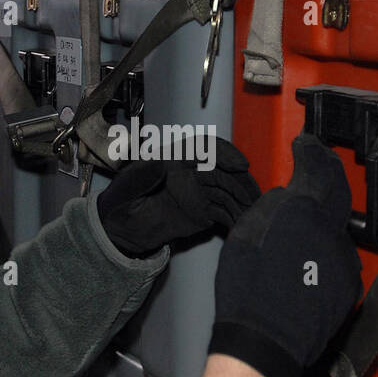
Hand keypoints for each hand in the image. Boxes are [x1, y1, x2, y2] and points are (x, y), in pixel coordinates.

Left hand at [95, 137, 260, 256]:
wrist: (121, 228)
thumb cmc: (120, 201)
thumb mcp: (126, 186)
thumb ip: (143, 175)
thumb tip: (163, 165)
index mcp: (174, 158)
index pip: (205, 148)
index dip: (226, 154)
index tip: (240, 165)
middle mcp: (191, 172)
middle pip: (223, 170)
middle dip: (242, 181)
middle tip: (255, 194)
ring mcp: (199, 192)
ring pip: (228, 190)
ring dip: (244, 199)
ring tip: (257, 210)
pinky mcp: (202, 211)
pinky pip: (224, 211)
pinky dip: (236, 216)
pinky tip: (245, 223)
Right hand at [207, 133, 362, 376]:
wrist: (266, 340)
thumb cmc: (247, 289)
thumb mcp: (246, 230)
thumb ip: (273, 205)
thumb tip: (288, 197)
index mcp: (305, 209)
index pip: (317, 167)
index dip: (311, 151)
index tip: (306, 144)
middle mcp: (333, 230)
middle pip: (337, 192)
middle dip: (326, 177)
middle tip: (314, 166)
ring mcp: (345, 259)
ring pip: (337, 228)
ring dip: (324, 221)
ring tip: (303, 225)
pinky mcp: (349, 286)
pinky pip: (339, 257)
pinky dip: (326, 251)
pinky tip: (308, 260)